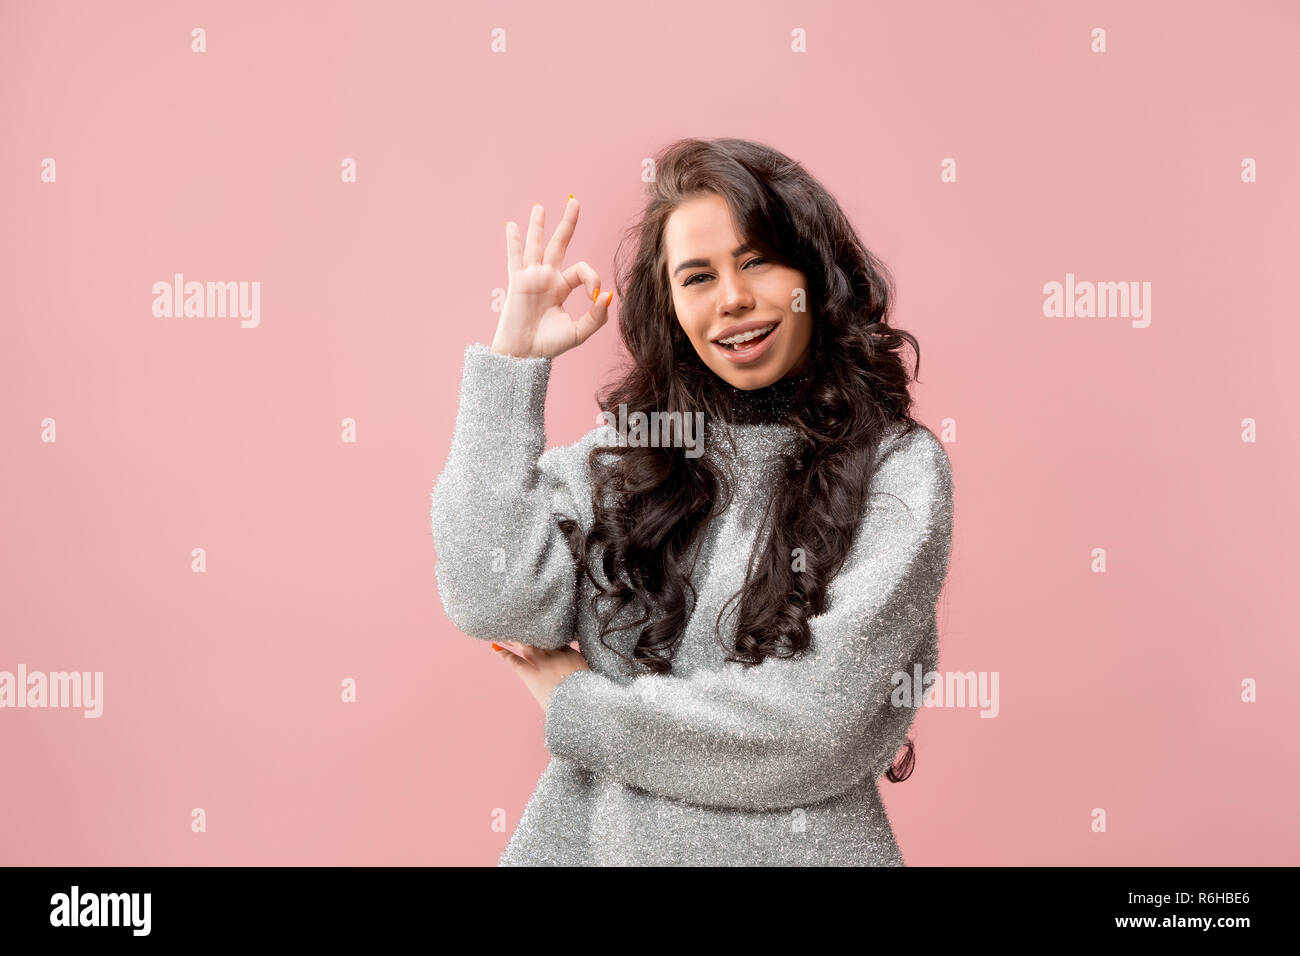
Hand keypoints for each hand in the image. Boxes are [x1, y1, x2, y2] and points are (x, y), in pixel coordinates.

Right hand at [491, 198, 612, 358]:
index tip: (594, 296)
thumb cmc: (548, 346)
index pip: (582, 270)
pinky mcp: (518, 282)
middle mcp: (547, 279)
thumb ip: (596, 316)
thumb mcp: (579, 332)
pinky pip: (515, 257)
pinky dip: (513, 241)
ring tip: (540, 207)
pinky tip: (511, 225)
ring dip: (538, 225)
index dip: (593, 278)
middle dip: (567, 223)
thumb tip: (607, 295)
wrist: (523, 355)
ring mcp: (532, 278)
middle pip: (560, 244)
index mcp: (561, 288)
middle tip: (574, 202)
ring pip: (536, 245)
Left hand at [492, 640, 590, 712]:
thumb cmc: (587, 697)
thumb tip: (574, 675)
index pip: (559, 640)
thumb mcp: (589, 679)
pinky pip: (514, 661)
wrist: (580, 706)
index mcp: (572, 655)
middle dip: (530, 632)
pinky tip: (496, 647)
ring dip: (514, 639)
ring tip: (504, 632)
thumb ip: (581, 672)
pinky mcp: (531, 675)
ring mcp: (542, 664)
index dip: (550, 636)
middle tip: (520, 624)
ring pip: (525, 645)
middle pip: (540, 638)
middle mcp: (556, 655)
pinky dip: (504, 654)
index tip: (543, 633)